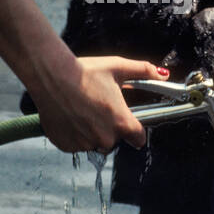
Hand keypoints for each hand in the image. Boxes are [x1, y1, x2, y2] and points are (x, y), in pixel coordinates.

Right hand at [29, 55, 168, 153]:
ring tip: (81, 109)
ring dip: (90, 131)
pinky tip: (69, 115)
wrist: (51, 76)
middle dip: (109, 127)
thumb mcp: (117, 67)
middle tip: (97, 107)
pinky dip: (73, 134)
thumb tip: (162, 73)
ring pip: (94, 142)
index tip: (130, 124)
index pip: (139, 139)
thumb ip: (143, 71)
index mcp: (121, 122)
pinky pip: (75, 144)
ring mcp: (84, 143)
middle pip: (114, 140)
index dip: (135, 131)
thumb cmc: (84, 72)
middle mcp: (105, 137)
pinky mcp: (66, 145)